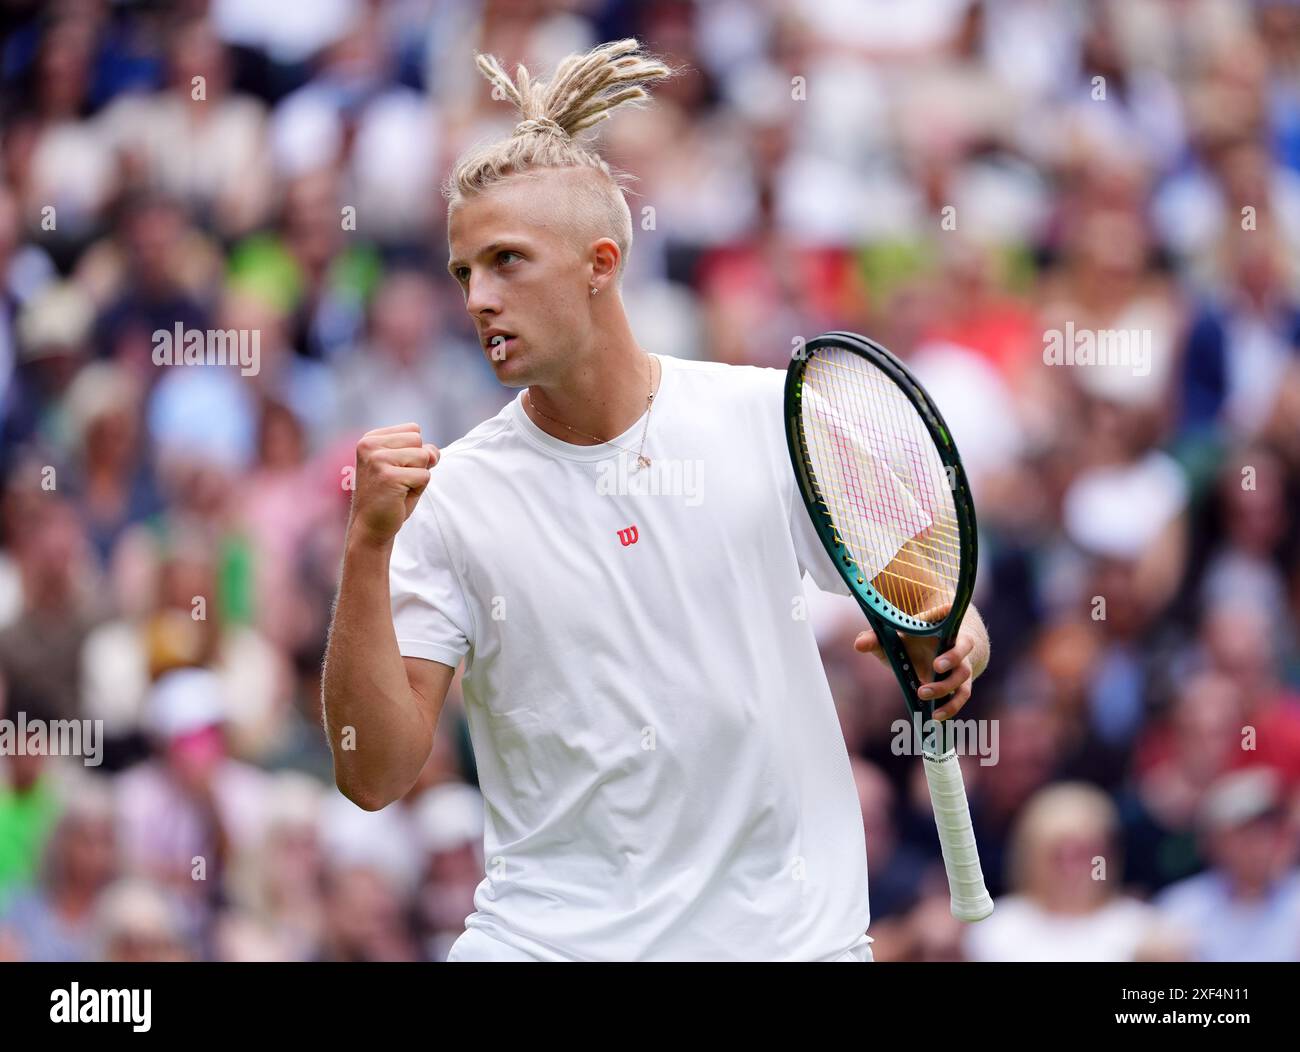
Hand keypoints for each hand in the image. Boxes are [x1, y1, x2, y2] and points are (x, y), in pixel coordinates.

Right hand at [349, 424, 439, 547]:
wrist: (371, 527)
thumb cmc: (390, 496)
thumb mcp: (407, 466)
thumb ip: (422, 452)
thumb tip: (433, 453)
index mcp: (371, 438)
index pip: (413, 430)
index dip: (414, 452)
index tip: (395, 469)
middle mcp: (369, 445)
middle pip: (419, 441)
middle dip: (417, 463)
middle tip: (398, 481)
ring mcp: (377, 460)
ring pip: (423, 457)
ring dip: (418, 476)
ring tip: (399, 488)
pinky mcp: (388, 476)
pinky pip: (424, 476)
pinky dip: (418, 489)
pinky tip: (398, 496)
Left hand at [853, 605, 987, 720]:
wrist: (934, 655)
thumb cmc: (912, 643)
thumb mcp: (893, 639)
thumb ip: (876, 640)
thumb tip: (858, 644)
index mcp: (940, 627)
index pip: (946, 616)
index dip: (946, 613)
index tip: (948, 608)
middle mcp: (956, 645)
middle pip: (962, 649)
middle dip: (951, 658)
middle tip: (935, 666)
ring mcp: (962, 666)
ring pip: (962, 676)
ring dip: (945, 687)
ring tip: (922, 693)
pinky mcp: (961, 686)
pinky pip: (961, 697)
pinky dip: (950, 708)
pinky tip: (933, 718)